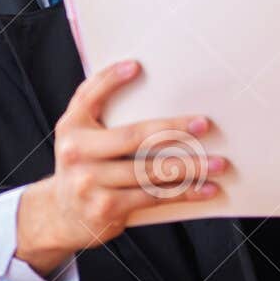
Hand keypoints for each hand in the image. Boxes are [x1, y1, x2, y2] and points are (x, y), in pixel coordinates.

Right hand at [13, 60, 227, 275]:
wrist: (61, 214)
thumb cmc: (83, 162)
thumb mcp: (77, 131)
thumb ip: (95, 101)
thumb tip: (133, 67)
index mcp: (71, 126)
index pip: (90, 95)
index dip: (111, 79)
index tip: (138, 66)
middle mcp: (77, 153)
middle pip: (133, 137)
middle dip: (173, 129)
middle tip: (204, 124)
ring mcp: (90, 183)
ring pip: (149, 171)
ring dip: (189, 167)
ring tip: (218, 163)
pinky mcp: (106, 209)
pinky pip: (153, 197)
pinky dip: (184, 193)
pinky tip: (206, 188)